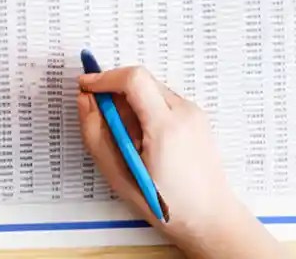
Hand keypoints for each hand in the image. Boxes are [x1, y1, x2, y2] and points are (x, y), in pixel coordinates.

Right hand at [77, 67, 286, 258]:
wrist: (211, 218)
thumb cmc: (167, 205)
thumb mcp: (120, 176)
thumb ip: (96, 134)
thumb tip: (85, 100)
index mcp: (166, 127)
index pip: (133, 79)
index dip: (104, 77)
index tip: (86, 86)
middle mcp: (185, 112)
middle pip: (141, 81)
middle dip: (116, 94)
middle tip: (106, 124)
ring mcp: (194, 113)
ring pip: (151, 90)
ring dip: (132, 105)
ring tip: (132, 144)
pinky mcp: (197, 117)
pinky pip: (163, 101)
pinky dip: (147, 112)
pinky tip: (148, 144)